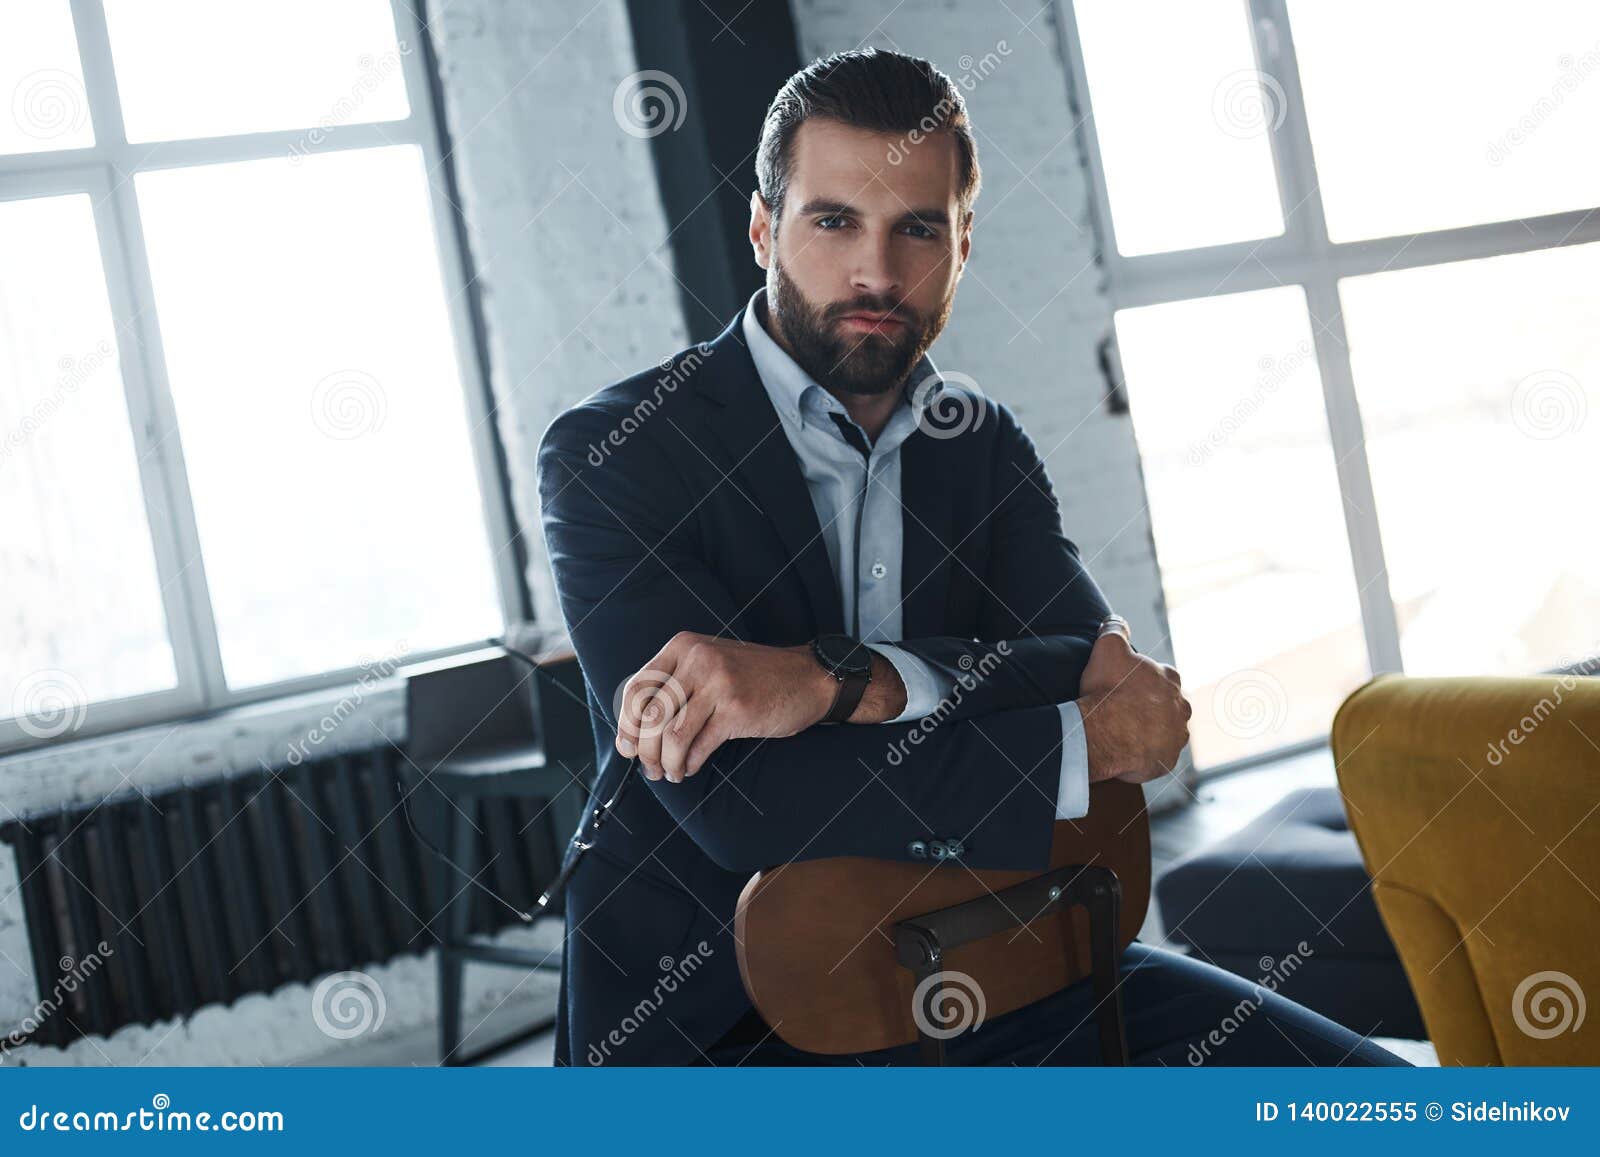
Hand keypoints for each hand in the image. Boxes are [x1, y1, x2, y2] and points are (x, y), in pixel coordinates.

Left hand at [614, 633, 903, 782]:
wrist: (808, 678)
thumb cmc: (753, 678)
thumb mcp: (708, 665)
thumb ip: (674, 686)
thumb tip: (633, 731)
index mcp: (683, 645)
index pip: (637, 688)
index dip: (626, 724)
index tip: (627, 747)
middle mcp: (697, 659)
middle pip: (650, 715)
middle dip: (644, 750)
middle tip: (649, 769)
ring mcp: (718, 683)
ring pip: (671, 736)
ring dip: (666, 763)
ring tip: (671, 773)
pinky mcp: (736, 709)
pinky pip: (697, 746)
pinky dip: (688, 764)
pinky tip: (690, 768)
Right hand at [1077, 629, 1190, 784]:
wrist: (1105, 732)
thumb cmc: (1108, 690)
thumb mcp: (1107, 648)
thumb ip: (1115, 630)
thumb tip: (1117, 621)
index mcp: (1170, 679)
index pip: (1165, 677)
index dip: (1146, 682)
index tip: (1129, 688)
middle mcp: (1180, 706)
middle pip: (1170, 706)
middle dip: (1154, 709)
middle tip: (1127, 713)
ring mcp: (1176, 735)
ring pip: (1168, 733)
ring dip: (1153, 733)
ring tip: (1127, 736)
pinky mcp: (1168, 760)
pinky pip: (1159, 757)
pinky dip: (1147, 755)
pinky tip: (1128, 753)